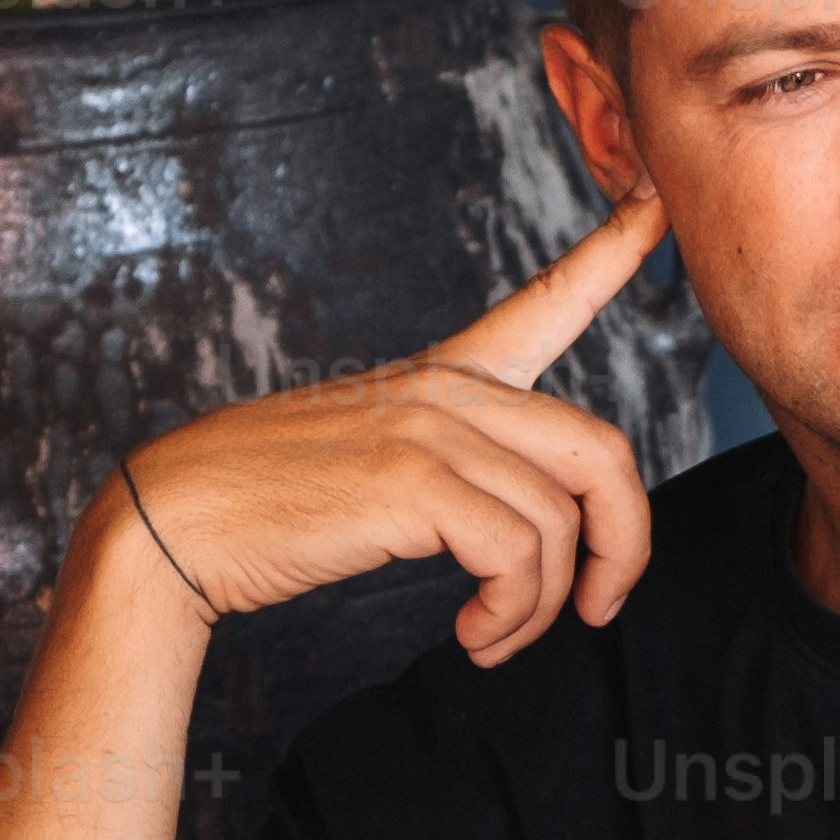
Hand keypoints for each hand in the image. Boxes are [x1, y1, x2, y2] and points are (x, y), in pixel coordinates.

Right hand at [120, 183, 672, 661]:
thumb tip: (540, 540)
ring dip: (542, 607)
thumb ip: (459, 473)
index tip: (660, 200)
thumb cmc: (273, 507)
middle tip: (597, 608)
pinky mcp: (415, 480)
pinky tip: (474, 638)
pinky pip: (519, 556)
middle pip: (604, 453)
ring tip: (495, 638)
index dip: (615, 252)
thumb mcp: (378, 465)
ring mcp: (433, 428)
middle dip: (626, 544)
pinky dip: (511, 615)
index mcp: (447, 375)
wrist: (179, 521)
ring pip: (563, 522)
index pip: (548, 301)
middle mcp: (451, 390)